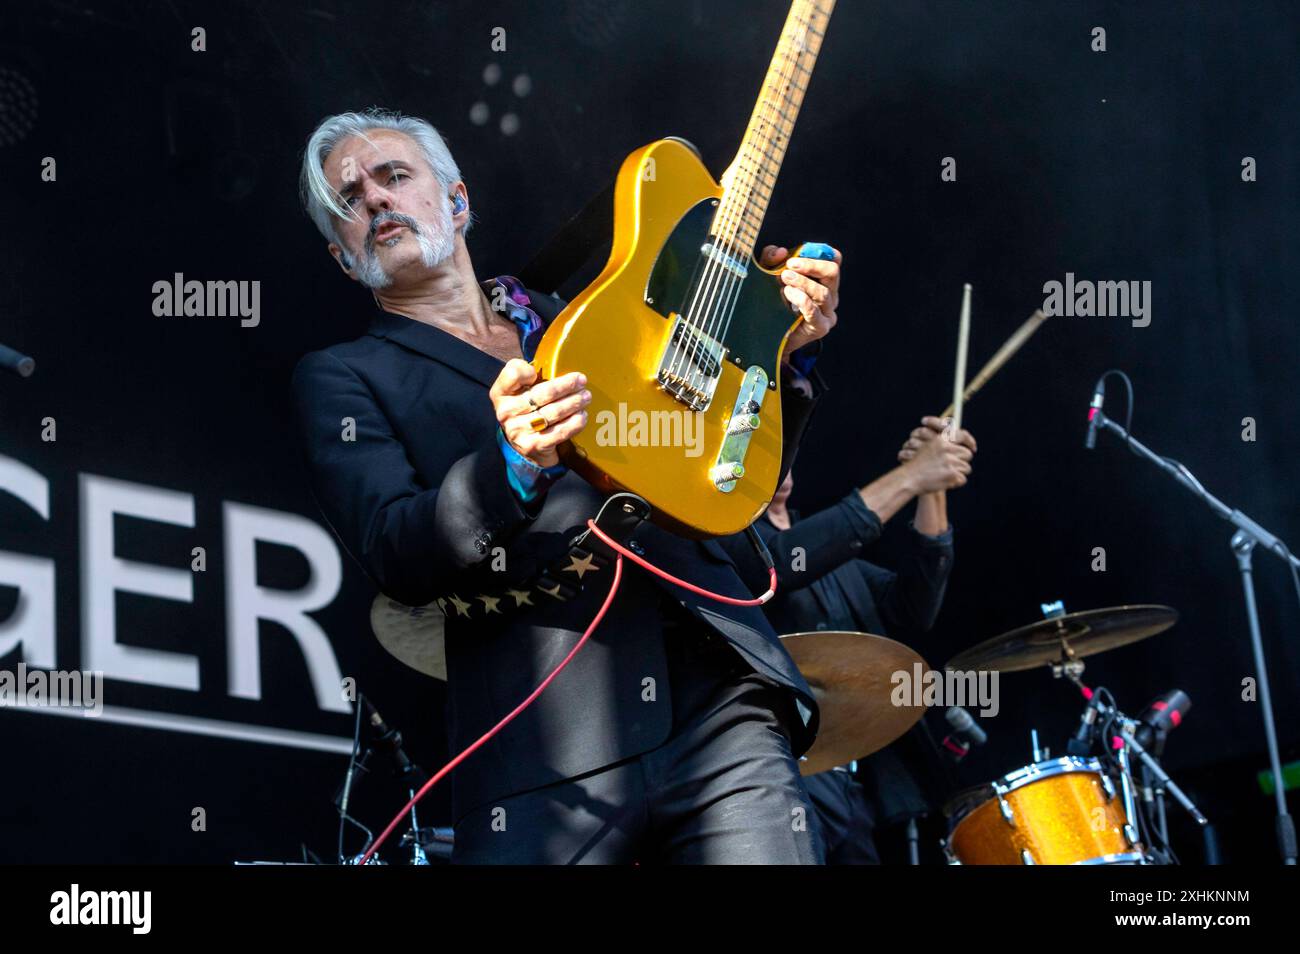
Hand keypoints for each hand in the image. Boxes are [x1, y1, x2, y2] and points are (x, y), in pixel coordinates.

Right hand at [491, 359, 590, 467]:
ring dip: (574, 403)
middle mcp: (506, 412)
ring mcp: (518, 431)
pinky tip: (582, 416)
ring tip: (586, 397)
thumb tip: (542, 368)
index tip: (540, 372)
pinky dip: (574, 423)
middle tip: (582, 381)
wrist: (524, 444)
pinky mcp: (533, 446)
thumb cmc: (526, 409)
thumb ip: (524, 373)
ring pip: (553, 412)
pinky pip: (559, 432)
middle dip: (566, 386)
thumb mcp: (518, 390)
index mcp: (500, 393)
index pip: (512, 374)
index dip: (527, 371)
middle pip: (541, 394)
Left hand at [759, 244, 840, 360]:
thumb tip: (780, 251)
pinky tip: (787, 293)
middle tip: (790, 265)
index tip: (798, 252)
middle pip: (832, 272)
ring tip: (784, 279)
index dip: (819, 252)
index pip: (834, 259)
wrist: (770, 336)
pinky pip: (813, 310)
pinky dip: (800, 298)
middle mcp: (830, 295)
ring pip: (822, 292)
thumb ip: (772, 260)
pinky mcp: (820, 327)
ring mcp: (828, 312)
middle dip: (810, 265)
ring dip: (802, 282)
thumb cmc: (774, 303)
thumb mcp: (769, 276)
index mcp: (824, 281)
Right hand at [897, 416, 976, 492]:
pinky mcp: (952, 473)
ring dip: (958, 474)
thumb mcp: (928, 448)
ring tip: (945, 476)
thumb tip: (962, 448)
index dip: (969, 441)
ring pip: (966, 468)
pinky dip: (956, 483)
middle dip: (962, 462)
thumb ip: (944, 446)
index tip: (973, 447)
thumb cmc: (918, 466)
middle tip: (952, 468)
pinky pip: (962, 479)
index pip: (961, 435)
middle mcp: (946, 448)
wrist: (909, 478)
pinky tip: (945, 482)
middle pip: (967, 454)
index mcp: (940, 440)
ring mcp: (950, 461)